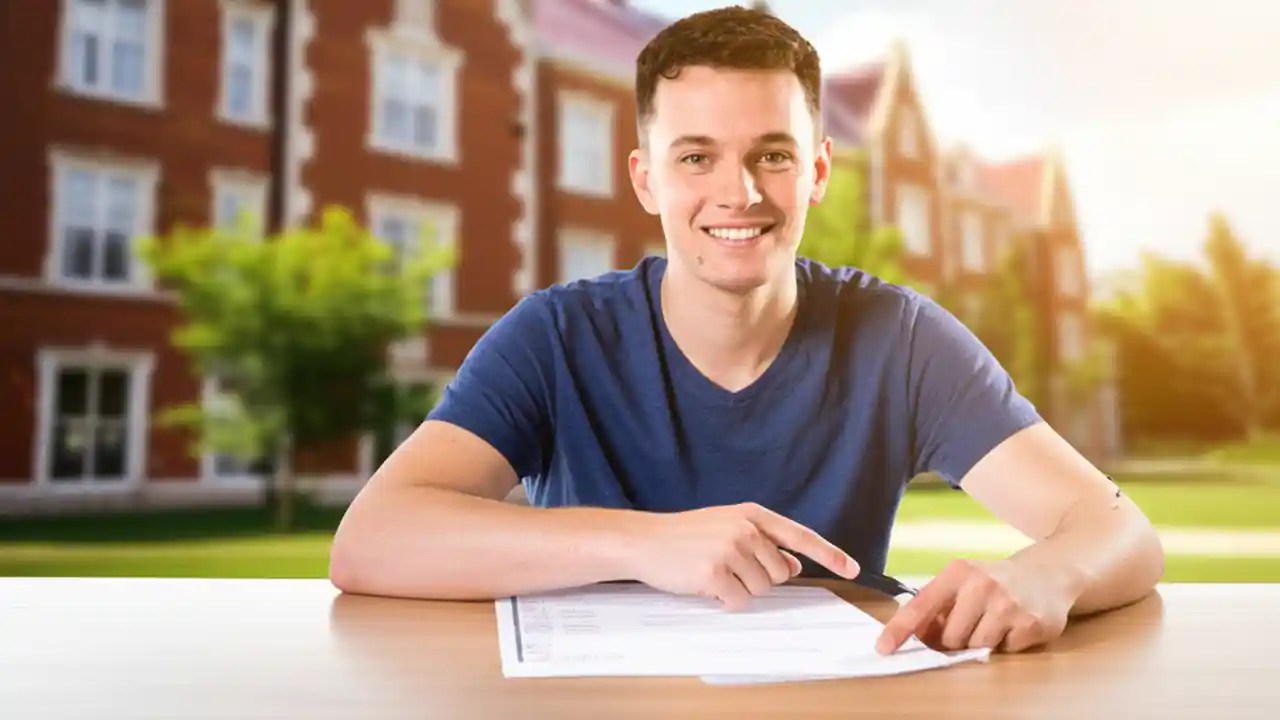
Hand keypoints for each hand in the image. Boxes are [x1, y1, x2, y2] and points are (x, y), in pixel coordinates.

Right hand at [623, 502, 859, 610]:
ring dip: (739, 590)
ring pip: (760, 590)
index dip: (829, 554)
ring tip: (712, 572)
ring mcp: (730, 550)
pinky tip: (704, 584)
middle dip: (758, 579)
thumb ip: (762, 543)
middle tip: (726, 568)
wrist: (644, 540)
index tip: (852, 568)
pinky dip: (724, 600)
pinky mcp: (714, 573)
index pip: (800, 536)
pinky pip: (738, 601)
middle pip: (779, 573)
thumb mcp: (727, 529)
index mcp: (751, 515)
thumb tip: (793, 564)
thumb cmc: (685, 536)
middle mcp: (745, 529)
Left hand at [876, 558, 1070, 654]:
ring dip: (981, 643)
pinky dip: (1006, 644)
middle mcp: (983, 585)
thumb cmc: (997, 579)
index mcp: (958, 572)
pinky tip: (1014, 626)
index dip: (900, 630)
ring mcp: (1009, 605)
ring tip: (993, 622)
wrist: (1051, 571)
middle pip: (950, 637)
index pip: (921, 605)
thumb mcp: (964, 579)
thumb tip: (914, 633)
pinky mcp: (1032, 624)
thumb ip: (938, 602)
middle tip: (969, 626)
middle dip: (954, 640)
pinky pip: (1005, 651)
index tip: (884, 647)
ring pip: (977, 647)